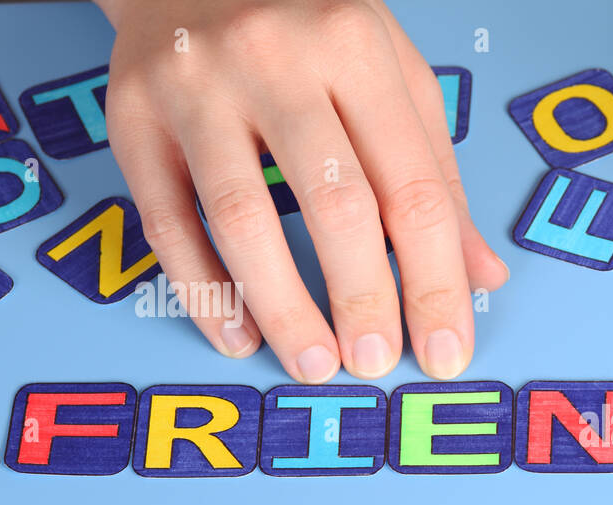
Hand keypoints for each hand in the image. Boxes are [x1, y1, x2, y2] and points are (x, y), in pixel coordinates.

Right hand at [96, 0, 507, 381]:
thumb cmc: (311, 30)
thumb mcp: (392, 80)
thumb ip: (435, 177)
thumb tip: (482, 277)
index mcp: (357, 49)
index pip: (412, 189)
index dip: (435, 282)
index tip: (446, 351)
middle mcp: (276, 59)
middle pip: (334, 206)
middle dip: (364, 301)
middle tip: (376, 363)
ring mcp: (195, 85)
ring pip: (243, 219)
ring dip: (284, 308)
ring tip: (314, 363)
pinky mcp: (131, 115)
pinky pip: (167, 221)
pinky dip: (204, 291)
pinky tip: (239, 336)